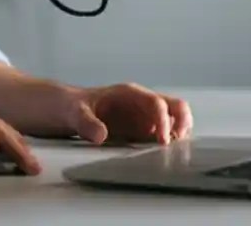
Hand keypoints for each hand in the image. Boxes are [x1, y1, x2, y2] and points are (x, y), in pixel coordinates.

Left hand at [60, 82, 193, 145]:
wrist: (67, 111)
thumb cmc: (73, 107)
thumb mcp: (75, 113)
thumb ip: (87, 123)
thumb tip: (101, 136)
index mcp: (130, 94)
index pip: (157, 103)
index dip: (164, 121)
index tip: (162, 141)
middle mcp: (142, 103)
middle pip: (176, 106)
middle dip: (183, 123)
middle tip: (177, 144)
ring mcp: (145, 117)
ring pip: (176, 120)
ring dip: (179, 135)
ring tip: (173, 152)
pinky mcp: (143, 132)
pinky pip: (165, 135)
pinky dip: (170, 144)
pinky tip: (163, 155)